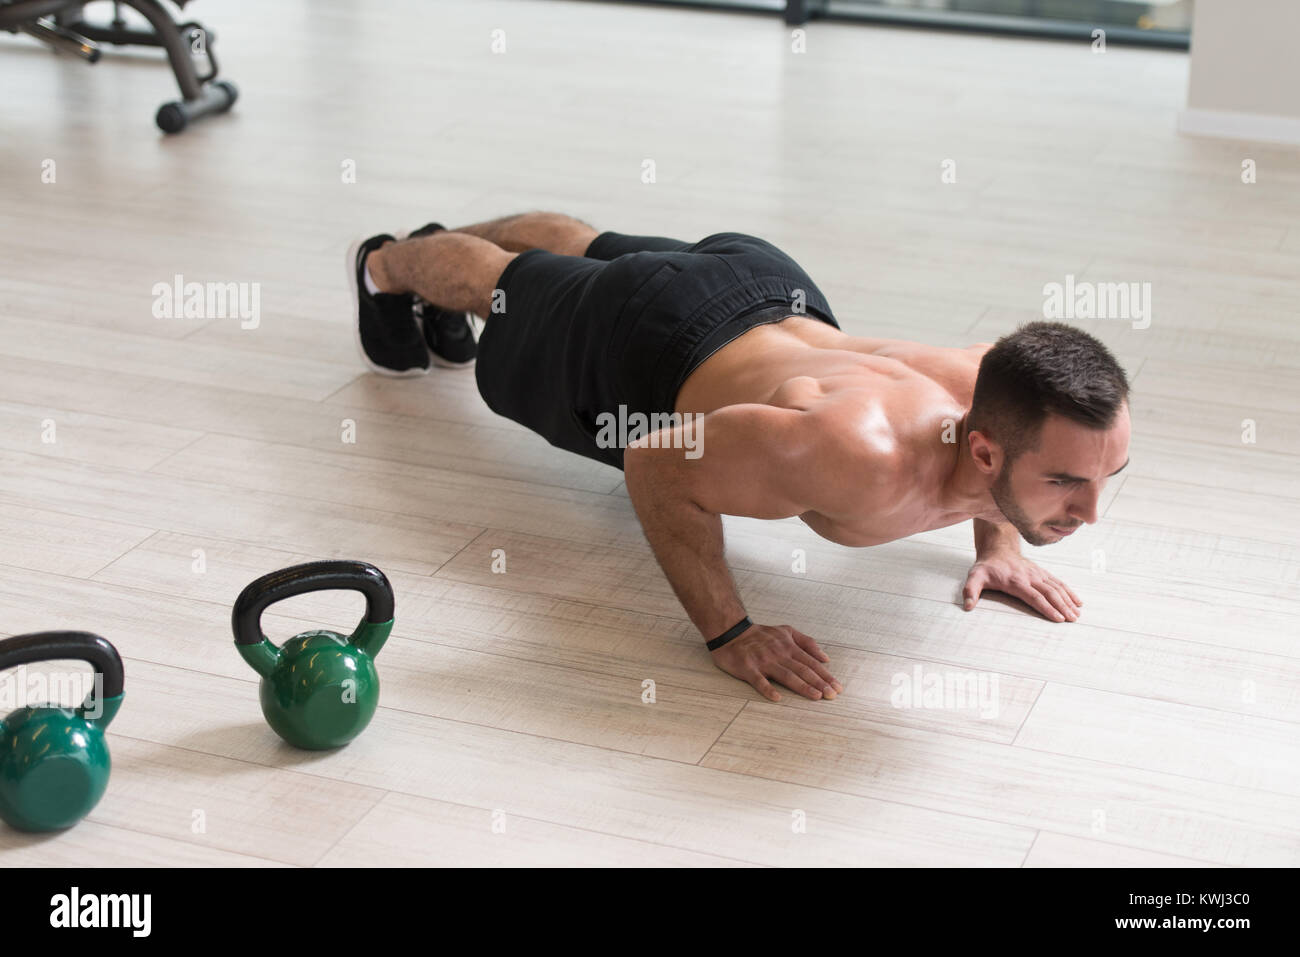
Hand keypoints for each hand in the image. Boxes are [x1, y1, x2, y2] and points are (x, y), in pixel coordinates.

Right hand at [711, 623, 842, 701]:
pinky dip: (768, 689)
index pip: (811, 663)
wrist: (732, 632)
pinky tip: (777, 698)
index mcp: (789, 647)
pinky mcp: (748, 668)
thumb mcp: (786, 631)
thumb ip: (806, 642)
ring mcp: (764, 662)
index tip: (837, 688)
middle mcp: (779, 654)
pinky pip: (759, 680)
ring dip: (802, 686)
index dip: (825, 676)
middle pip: (802, 670)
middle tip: (832, 695)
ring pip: (786, 675)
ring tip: (815, 696)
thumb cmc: (761, 634)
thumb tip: (825, 657)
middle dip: (819, 683)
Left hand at [963, 550, 1081, 621]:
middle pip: (1049, 593)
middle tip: (1072, 620)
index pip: (1034, 596)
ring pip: (1056, 587)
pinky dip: (1069, 592)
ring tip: (1077, 614)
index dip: (1046, 608)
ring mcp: (1038, 574)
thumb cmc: (986, 567)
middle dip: (1062, 607)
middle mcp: (1030, 577)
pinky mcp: (1042, 572)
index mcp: (1015, 581)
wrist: (998, 549)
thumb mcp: (975, 577)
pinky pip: (1058, 582)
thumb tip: (967, 606)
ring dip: (1068, 601)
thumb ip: (970, 591)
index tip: (1058, 619)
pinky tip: (1077, 602)